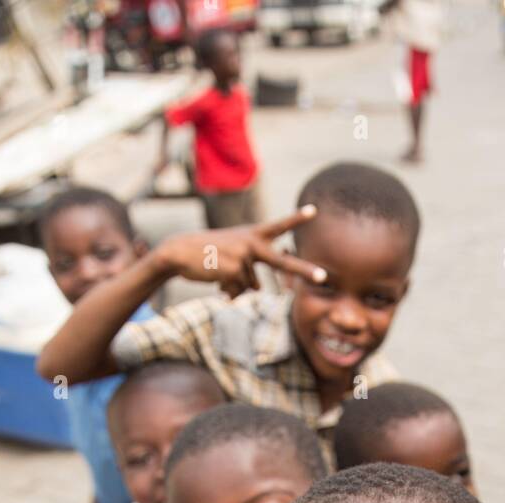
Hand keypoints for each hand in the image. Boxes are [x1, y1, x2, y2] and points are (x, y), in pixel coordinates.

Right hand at [159, 207, 326, 297]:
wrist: (180, 252)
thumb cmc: (208, 254)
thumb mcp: (233, 258)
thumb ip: (251, 271)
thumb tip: (259, 290)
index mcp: (252, 235)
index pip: (278, 225)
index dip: (297, 218)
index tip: (314, 211)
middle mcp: (251, 243)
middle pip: (282, 261)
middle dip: (303, 270)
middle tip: (323, 276)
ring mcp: (244, 256)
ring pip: (251, 284)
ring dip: (235, 284)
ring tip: (218, 270)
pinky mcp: (234, 269)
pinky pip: (239, 289)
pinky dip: (228, 289)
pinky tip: (215, 278)